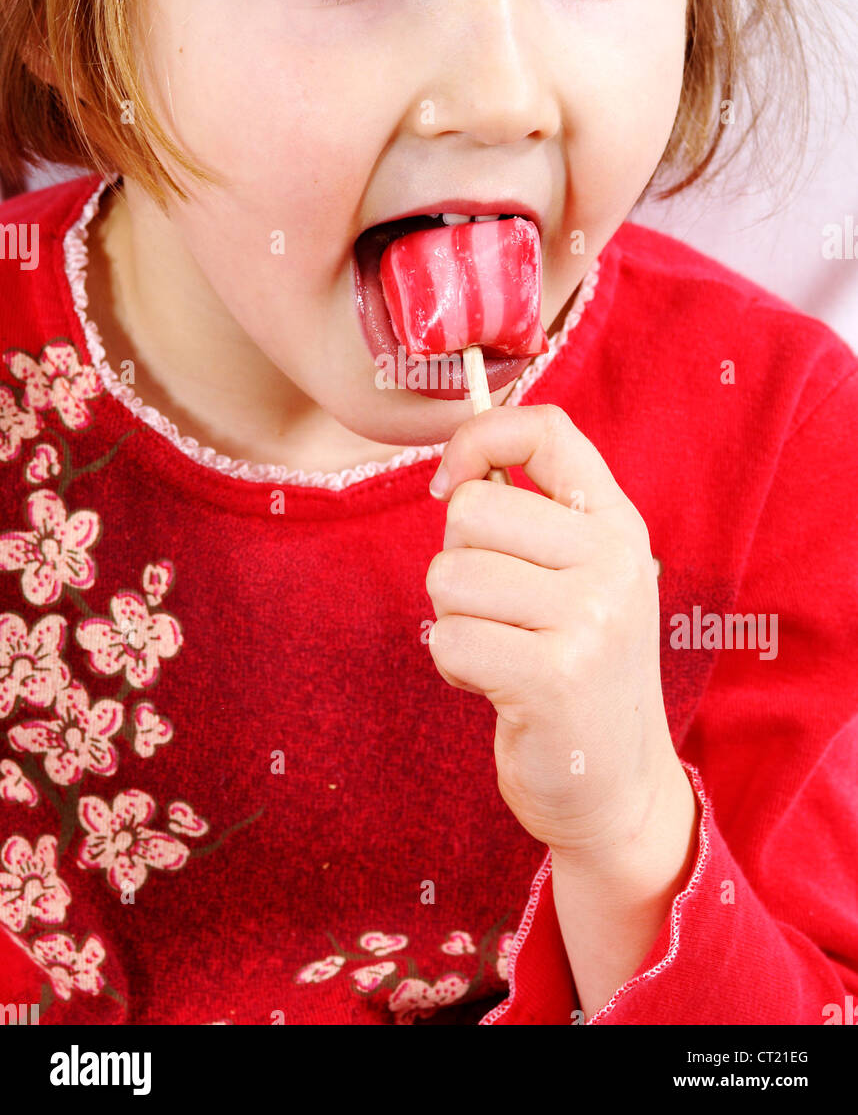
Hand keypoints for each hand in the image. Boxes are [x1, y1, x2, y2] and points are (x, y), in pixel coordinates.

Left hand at [425, 403, 681, 864]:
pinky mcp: (553, 676)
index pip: (544, 429)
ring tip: (503, 651)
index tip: (450, 485)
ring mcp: (589, 619)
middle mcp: (614, 561)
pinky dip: (454, 666)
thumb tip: (451, 475)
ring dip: (455, 621)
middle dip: (458, 564)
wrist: (618, 788)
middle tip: (500, 613)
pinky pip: (448, 639)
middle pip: (470, 510)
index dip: (477, 439)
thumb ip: (535, 518)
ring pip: (449, 576)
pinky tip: (497, 686)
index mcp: (618, 524)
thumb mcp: (582, 578)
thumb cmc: (577, 670)